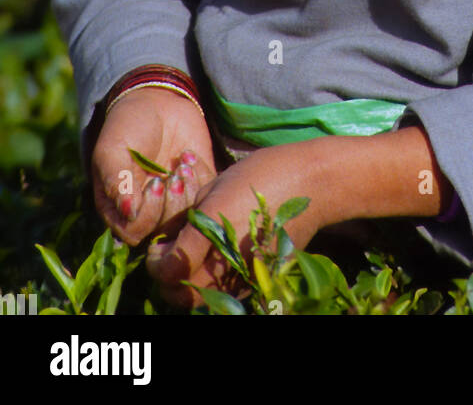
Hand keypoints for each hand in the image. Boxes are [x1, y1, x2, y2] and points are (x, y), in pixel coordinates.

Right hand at [91, 86, 217, 246]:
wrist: (157, 101)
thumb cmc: (128, 126)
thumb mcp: (114, 150)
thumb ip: (117, 181)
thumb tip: (128, 213)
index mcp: (120, 207)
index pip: (133, 232)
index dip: (147, 215)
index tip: (154, 183)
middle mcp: (147, 210)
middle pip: (163, 231)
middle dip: (172, 204)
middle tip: (173, 175)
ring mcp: (174, 199)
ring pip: (186, 219)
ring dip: (188, 193)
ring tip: (183, 165)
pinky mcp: (197, 186)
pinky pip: (206, 197)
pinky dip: (202, 178)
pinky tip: (190, 157)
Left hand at [145, 143, 324, 308]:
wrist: (314, 184)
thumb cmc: (262, 174)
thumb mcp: (216, 186)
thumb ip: (189, 218)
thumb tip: (168, 239)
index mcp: (213, 230)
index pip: (169, 268)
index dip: (156, 260)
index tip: (159, 246)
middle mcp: (229, 259)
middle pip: (182, 295)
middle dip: (168, 281)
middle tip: (169, 258)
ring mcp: (247, 274)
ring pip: (204, 301)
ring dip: (189, 288)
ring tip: (191, 263)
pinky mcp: (263, 280)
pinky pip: (228, 295)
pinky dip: (213, 288)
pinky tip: (215, 264)